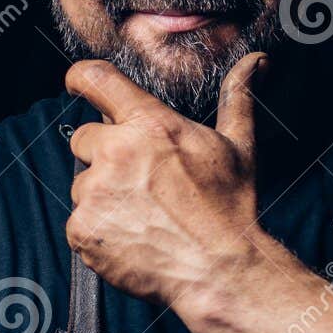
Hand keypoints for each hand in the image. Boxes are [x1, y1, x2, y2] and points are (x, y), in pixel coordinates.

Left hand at [63, 53, 271, 311]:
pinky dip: (99, 233)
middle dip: (106, 157)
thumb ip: (237, 97)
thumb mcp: (239, 147)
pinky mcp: (83, 229)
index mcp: (150, 124)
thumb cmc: (232, 209)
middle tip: (143, 185)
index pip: (95, 79)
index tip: (77, 84)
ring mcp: (95, 193)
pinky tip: (133, 239)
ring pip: (82, 185)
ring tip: (143, 218)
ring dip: (103, 198)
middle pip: (84, 139)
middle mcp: (117, 152)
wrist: (220, 271)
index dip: (81, 79)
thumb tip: (256, 61)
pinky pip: (78, 223)